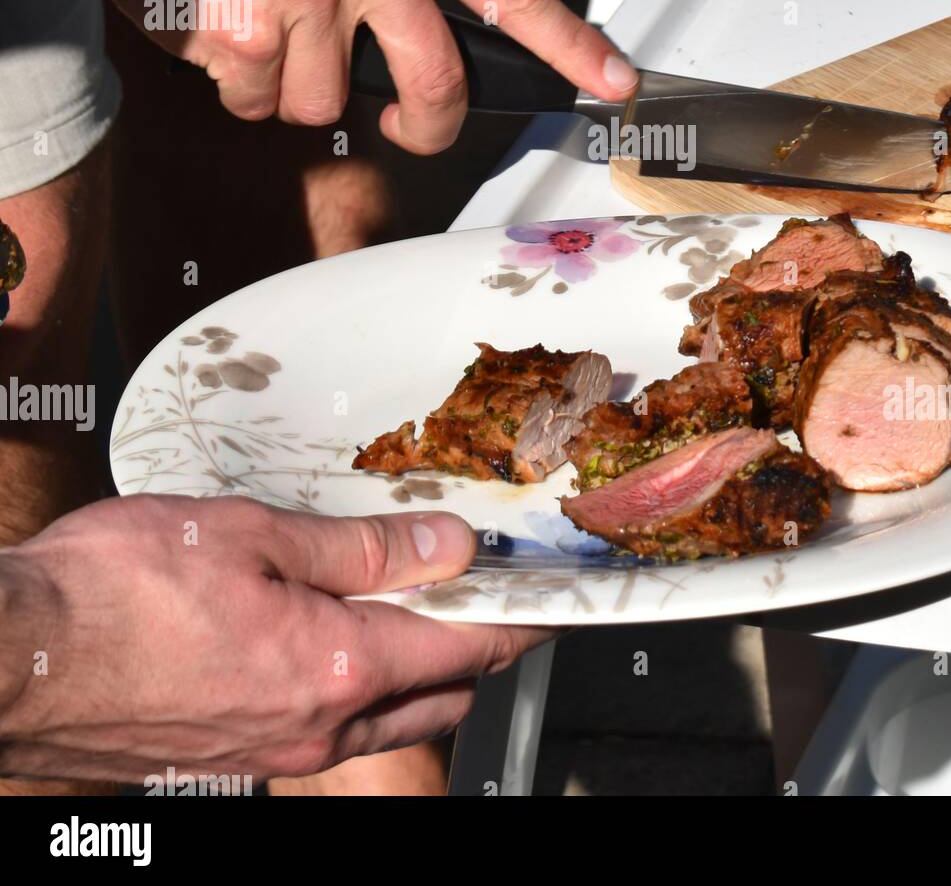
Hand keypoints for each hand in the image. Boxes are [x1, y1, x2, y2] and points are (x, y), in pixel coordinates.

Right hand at [0, 495, 547, 782]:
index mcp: (335, 665)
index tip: (553, 597)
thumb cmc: (113, 593)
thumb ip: (361, 549)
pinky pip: (329, 730)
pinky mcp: (231, 757)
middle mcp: (316, 726)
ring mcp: (273, 751)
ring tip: (413, 605)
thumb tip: (448, 549)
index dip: (520, 619)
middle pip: (441, 693)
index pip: (468, 648)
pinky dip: (360, 687)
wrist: (10, 662)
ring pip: (387, 716)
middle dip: (478, 645)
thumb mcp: (251, 536)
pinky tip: (332, 639)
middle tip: (483, 588)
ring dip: (421, 669)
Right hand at [80, 0, 637, 153]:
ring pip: (334, 105)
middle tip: (405, 122)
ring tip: (268, 24)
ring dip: (301, 87)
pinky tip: (227, 28)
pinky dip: (245, 86)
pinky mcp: (244, 24)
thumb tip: (459, 43)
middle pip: (438, 82)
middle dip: (426, 122)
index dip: (571, 45)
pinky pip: (266, 104)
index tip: (615, 83)